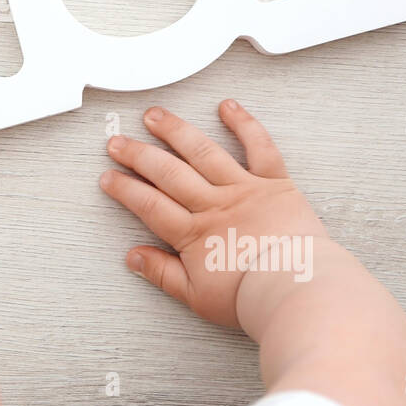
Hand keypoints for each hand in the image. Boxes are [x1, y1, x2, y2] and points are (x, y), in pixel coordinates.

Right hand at [100, 100, 328, 328]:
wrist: (297, 289)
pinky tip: (226, 106)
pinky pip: (258, 146)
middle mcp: (213, 205)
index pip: (149, 204)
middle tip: (117, 143)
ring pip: (202, 152)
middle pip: (168, 173)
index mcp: (193, 233)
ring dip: (175, 131)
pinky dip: (243, 124)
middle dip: (138, 155)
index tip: (108, 177)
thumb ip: (162, 273)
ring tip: (154, 116)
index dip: (125, 188)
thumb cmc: (251, 298)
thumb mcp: (196, 296)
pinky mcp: (273, 182)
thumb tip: (133, 258)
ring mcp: (243, 189)